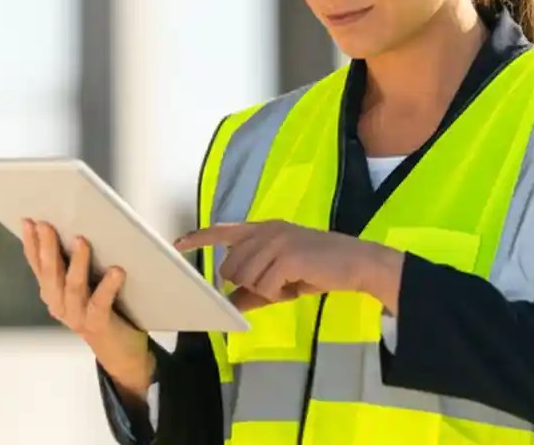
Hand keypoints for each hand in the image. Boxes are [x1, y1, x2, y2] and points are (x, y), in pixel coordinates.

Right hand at [21, 219, 153, 399]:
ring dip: (76, 262)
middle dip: (48, 247)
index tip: (29, 221)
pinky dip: (108, 286)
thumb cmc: (102, 309)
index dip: (31, 243)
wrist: (119, 352)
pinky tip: (117, 270)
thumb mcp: (83, 284)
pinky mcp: (97, 324)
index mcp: (52, 293)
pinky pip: (100, 303)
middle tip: (48, 224)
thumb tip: (75, 227)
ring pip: (73, 287)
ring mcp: (76, 317)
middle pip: (50, 273)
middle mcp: (58, 305)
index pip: (37, 264)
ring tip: (81, 240)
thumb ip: (74, 263)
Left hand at [174, 220, 404, 313]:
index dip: (199, 238)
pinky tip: (297, 285)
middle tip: (278, 284)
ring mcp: (276, 241)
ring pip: (247, 280)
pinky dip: (279, 294)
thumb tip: (229, 304)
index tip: (177, 244)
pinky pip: (265, 288)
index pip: (223, 231)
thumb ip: (254, 289)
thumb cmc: (319, 268)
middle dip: (249, 284)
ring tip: (290, 282)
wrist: (356, 263)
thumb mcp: (282, 278)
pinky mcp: (286, 256)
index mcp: (264, 230)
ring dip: (267, 290)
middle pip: (231, 268)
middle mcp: (266, 231)